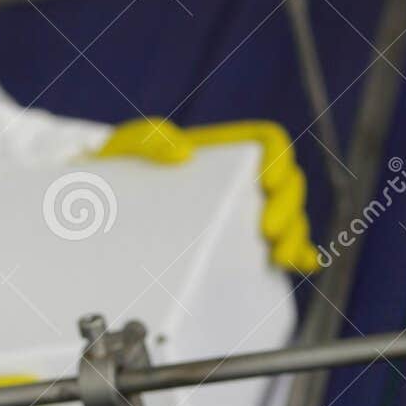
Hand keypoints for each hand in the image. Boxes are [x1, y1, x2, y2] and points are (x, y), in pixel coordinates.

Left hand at [95, 116, 318, 272]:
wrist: (104, 206)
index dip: (279, 159)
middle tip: (268, 232)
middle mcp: (244, 180)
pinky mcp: (242, 244)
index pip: (269, 143)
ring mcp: (246, 213)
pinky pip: (281, 246)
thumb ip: (151, 140)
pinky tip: (301, 265)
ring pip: (291, 219)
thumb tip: (183, 154)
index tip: (267, 182)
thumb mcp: (131, 145)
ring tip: (279, 259)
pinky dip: (298, 255)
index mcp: (227, 148)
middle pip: (287, 186)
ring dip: (295, 237)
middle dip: (288, 209)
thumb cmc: (123, 167)